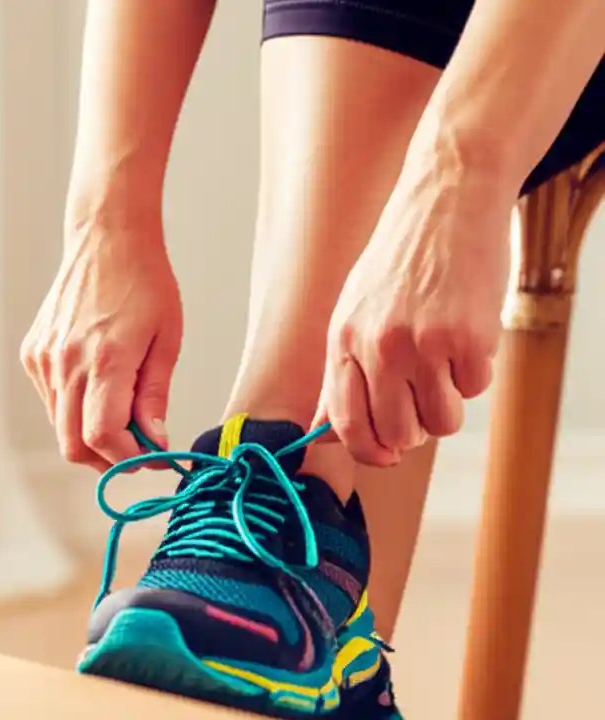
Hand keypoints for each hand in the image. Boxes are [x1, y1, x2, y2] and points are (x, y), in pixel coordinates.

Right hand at [21, 217, 181, 471]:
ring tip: (121, 409)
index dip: (127, 458)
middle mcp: (66, 362)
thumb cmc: (145, 283)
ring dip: (90, 433)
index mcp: (105, 359)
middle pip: (73, 444)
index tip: (151, 457)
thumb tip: (154, 443)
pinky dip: (73, 407)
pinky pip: (51, 400)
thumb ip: (155, 396)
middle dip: (106, 459)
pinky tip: (96, 382)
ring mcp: (44, 358)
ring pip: (59, 426)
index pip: (102, 436)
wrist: (105, 239)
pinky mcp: (33, 353)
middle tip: (135, 449)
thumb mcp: (166, 340)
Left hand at [315, 170, 509, 465]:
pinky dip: (475, 372)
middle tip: (423, 402)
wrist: (446, 201)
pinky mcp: (468, 338)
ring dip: (448, 405)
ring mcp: (424, 344)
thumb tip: (325, 428)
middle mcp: (378, 347)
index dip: (368, 451)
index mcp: (343, 340)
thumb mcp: (352, 309)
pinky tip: (466, 334)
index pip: (346, 424)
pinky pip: (475, 389)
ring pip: (441, 422)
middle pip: (397, 433)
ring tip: (445, 364)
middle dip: (413, 432)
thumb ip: (341, 370)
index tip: (384, 454)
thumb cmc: (400, 258)